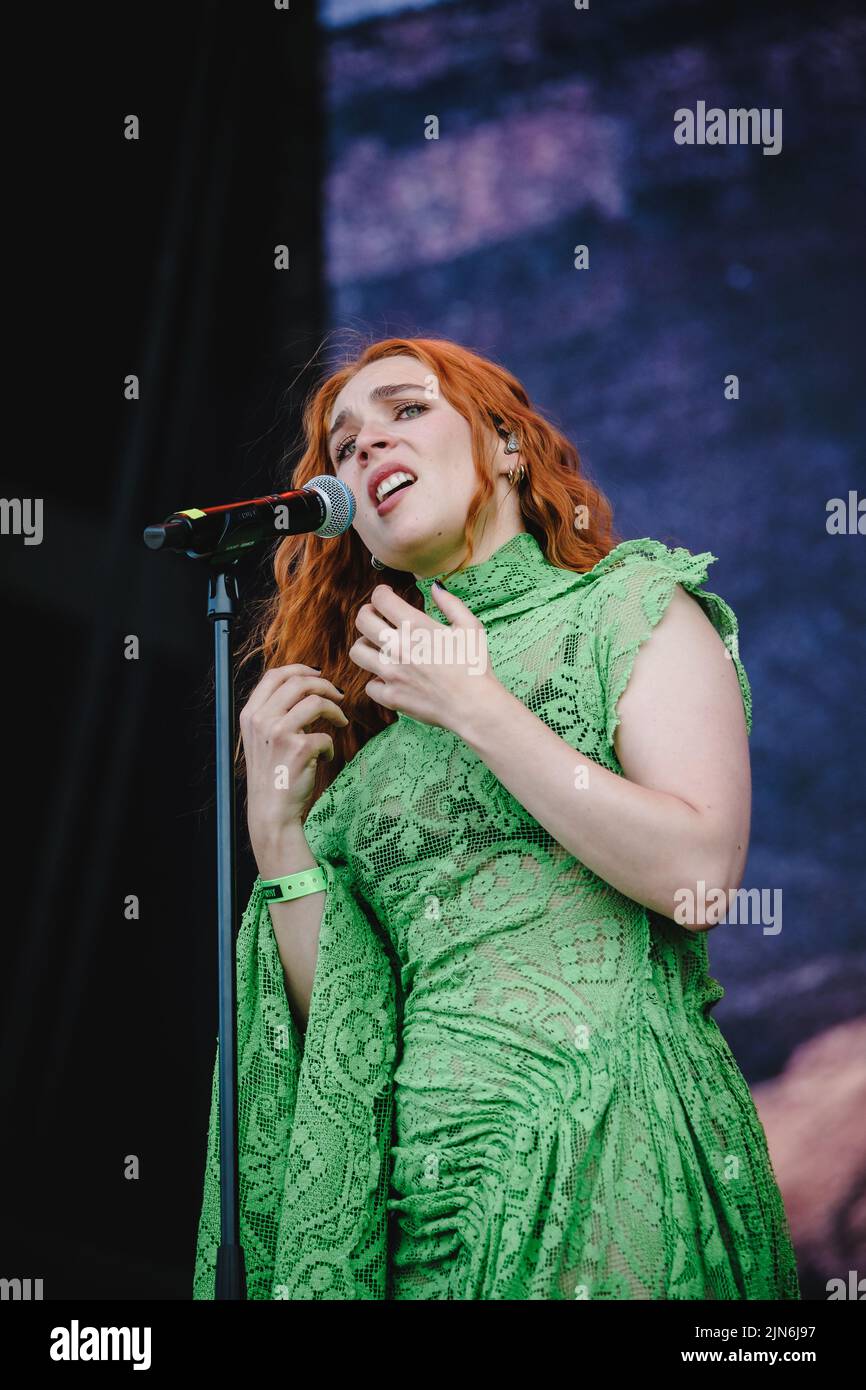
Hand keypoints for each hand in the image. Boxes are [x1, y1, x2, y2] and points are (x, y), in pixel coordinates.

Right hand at [239, 664, 347, 849]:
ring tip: (341, 722)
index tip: (319, 674)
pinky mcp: (298, 749)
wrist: (271, 811)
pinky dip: (330, 746)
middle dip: (325, 685)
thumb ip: (276, 713)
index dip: (300, 669)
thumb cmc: (273, 774)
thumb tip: (306, 688)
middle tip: (340, 696)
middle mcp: (261, 719)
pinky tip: (324, 758)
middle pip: (298, 682)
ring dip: (335, 710)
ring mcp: (278, 733)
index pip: (275, 675)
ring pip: (316, 701)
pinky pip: (326, 735)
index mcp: (250, 714)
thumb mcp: (263, 738)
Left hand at [349, 583, 501, 731]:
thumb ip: (450, 603)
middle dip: (367, 613)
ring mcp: (391, 673)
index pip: (380, 599)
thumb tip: (436, 587)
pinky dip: (376, 680)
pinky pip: (369, 685)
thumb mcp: (470, 626)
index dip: (381, 593)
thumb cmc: (475, 665)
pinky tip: (389, 677)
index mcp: (416, 626)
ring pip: (357, 651)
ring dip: (366, 645)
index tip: (386, 596)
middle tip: (375, 616)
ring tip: (377, 646)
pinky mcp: (391, 697)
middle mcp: (398, 647)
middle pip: (362, 620)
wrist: (474, 705)